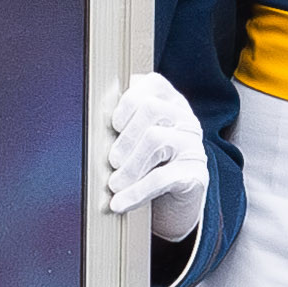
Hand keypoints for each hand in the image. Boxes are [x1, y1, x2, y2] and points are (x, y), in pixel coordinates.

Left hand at [104, 74, 209, 242]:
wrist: (177, 201)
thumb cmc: (149, 163)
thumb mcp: (137, 138)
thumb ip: (121, 124)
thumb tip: (91, 128)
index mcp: (171, 102)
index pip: (152, 83)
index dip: (127, 101)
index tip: (114, 124)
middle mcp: (185, 119)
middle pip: (151, 108)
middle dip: (125, 136)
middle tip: (112, 160)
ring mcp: (193, 145)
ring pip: (155, 139)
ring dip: (128, 165)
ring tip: (114, 184)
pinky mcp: (196, 174)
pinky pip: (161, 178)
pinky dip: (136, 192)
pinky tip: (120, 203)